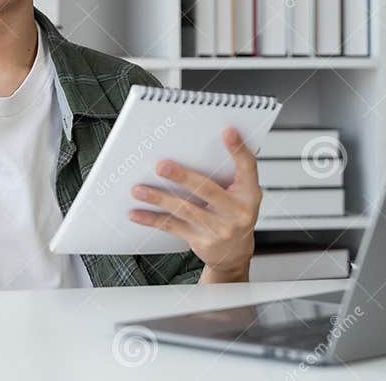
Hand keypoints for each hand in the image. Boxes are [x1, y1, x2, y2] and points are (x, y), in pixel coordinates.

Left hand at [128, 127, 261, 282]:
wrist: (234, 254)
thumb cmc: (235, 215)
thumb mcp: (242, 193)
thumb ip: (229, 171)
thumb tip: (204, 142)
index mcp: (249, 194)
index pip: (248, 168)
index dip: (239, 150)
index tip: (228, 132)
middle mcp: (236, 212)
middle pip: (207, 190)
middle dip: (182, 177)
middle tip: (161, 166)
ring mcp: (218, 229)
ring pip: (184, 209)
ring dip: (158, 198)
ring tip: (138, 189)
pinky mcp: (200, 241)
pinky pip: (172, 227)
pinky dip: (152, 218)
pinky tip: (136, 212)